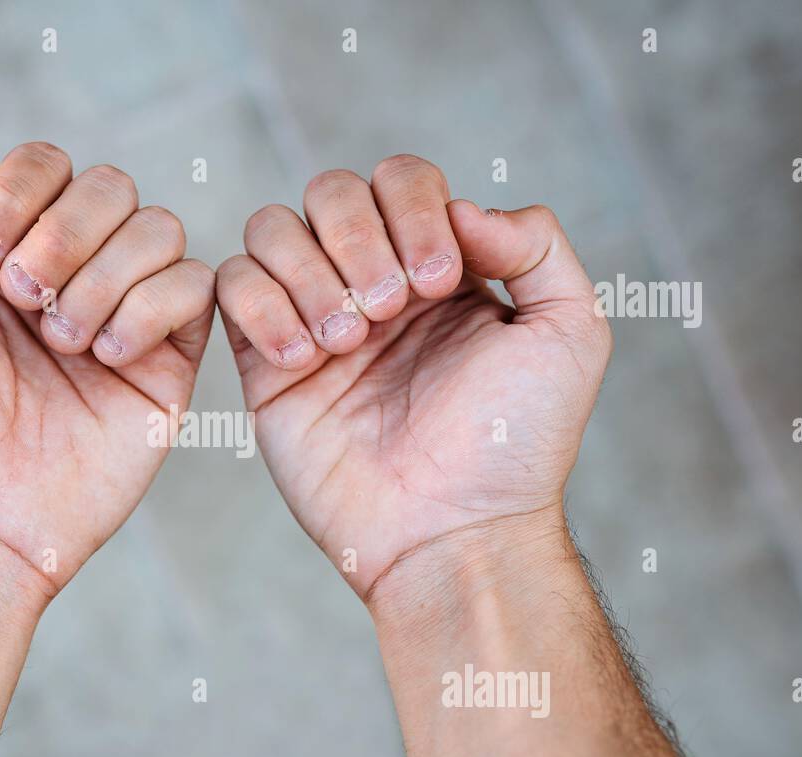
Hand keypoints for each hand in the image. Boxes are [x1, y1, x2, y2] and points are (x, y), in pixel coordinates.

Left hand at [0, 138, 214, 598]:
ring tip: (62, 339)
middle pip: (110, 184)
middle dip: (62, 229)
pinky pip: (196, 287)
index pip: (45, 166)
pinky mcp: (167, 367)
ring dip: (103, 272)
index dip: (19, 189)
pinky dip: (150, 307)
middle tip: (22, 297)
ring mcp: (122, 320)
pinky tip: (105, 356)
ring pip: (159, 227)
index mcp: (4, 257)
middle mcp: (68, 279)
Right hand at [216, 155, 611, 603]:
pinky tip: (305, 360)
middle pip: (329, 191)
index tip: (439, 282)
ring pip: (270, 228)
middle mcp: (373, 284)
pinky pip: (231, 287)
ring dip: (309, 272)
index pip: (401, 179)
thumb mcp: (570, 332)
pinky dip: (262, 307)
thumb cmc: (514, 444)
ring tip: (346, 339)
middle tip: (388, 311)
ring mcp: (315, 320)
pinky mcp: (266, 365)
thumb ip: (537, 243)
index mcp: (439, 268)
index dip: (413, 209)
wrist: (452, 531)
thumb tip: (464, 207)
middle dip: (356, 237)